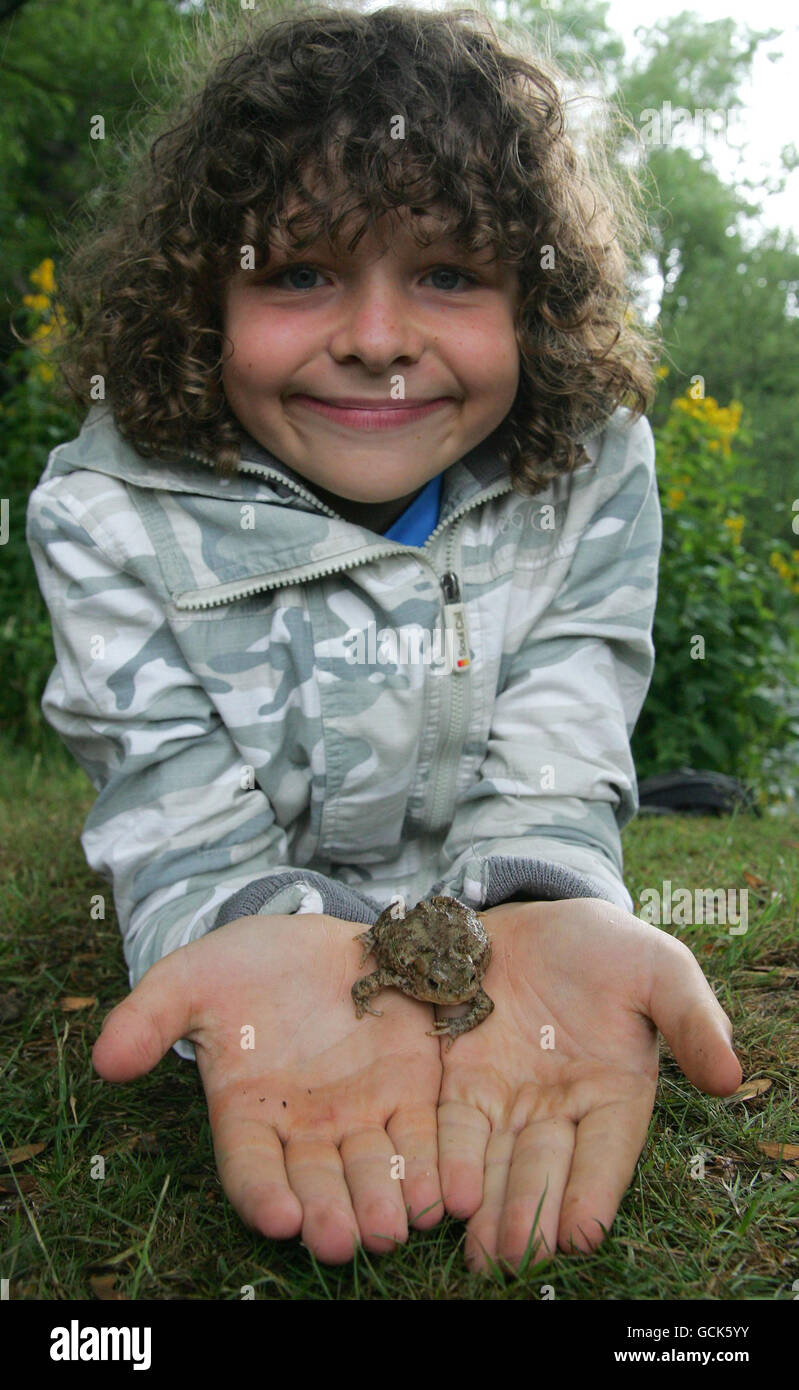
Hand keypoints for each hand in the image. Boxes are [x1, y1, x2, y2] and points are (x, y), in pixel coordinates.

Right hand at [92, 913, 443, 1263]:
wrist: (318, 937)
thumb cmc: (246, 965)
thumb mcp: (190, 978)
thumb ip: (149, 1016)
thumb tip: (105, 1063)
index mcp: (247, 1114)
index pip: (251, 1166)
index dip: (262, 1194)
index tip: (278, 1217)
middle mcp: (305, 1130)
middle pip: (318, 1182)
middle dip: (332, 1213)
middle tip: (344, 1240)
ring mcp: (361, 1115)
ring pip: (374, 1170)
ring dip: (387, 1200)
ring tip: (398, 1223)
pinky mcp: (412, 1093)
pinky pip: (425, 1136)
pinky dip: (435, 1166)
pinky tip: (446, 1191)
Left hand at [434, 897, 741, 1272]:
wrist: (536, 914)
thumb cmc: (608, 946)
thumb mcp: (661, 969)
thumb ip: (693, 1019)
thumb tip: (730, 1077)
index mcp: (617, 1093)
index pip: (606, 1152)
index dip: (594, 1191)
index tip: (582, 1231)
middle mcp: (561, 1109)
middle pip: (545, 1170)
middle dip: (531, 1216)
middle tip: (515, 1256)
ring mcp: (509, 1098)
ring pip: (498, 1163)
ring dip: (488, 1208)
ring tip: (479, 1250)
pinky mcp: (462, 1081)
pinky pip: (454, 1127)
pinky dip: (450, 1161)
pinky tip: (443, 1194)